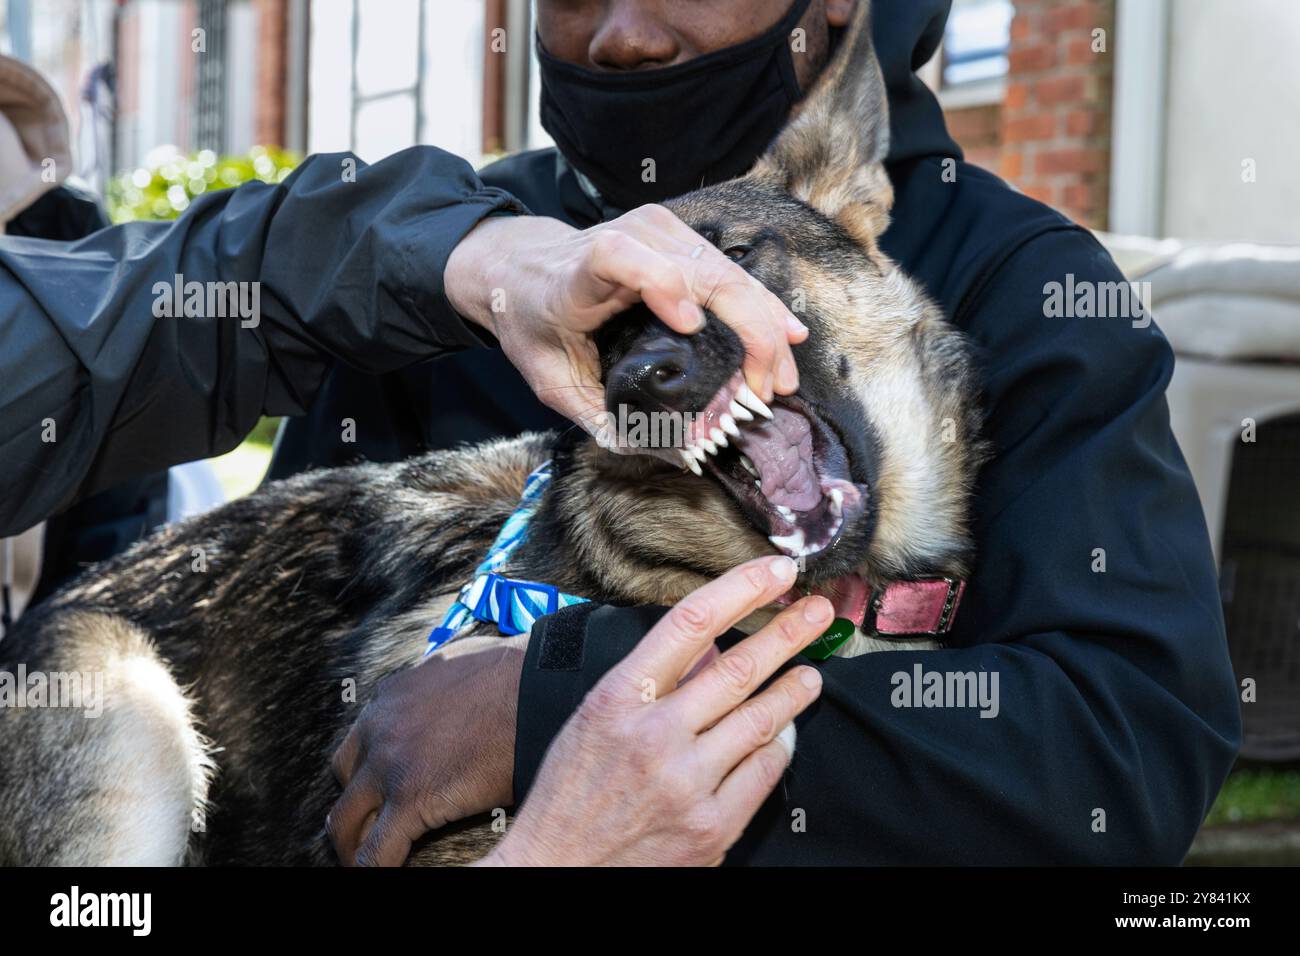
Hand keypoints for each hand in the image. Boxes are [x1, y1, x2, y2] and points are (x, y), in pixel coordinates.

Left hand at [326, 636, 524, 865]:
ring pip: (344, 819)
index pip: (361, 740)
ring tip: (368, 856)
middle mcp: (380, 725)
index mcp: (393, 696)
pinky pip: (375, 851)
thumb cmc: (516, 677)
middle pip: (344, 777)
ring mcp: (389, 763)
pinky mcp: (411, 798)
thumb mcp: (458, 666)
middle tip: (371, 824)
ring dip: (354, 841)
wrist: (541, 688)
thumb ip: (437, 690)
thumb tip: (451, 704)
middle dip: (355, 803)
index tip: (382, 788)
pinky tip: (388, 873)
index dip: (370, 770)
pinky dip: (375, 867)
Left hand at [444, 206, 806, 436]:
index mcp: (581, 273)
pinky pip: (731, 270)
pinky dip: (761, 305)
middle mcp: (628, 239)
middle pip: (700, 270)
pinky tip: (787, 334)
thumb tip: (642, 448)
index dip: (660, 283)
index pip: (618, 258)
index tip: (690, 325)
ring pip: (728, 272)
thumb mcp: (547, 376)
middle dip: (747, 331)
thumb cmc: (535, 321)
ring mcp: (659, 232)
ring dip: (765, 324)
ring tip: (782, 377)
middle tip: (766, 389)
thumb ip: (589, 411)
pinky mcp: (680, 236)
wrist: (524, 266)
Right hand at [481, 556, 828, 866]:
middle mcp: (655, 735)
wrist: (556, 867)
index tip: (774, 572)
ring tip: (810, 672)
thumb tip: (708, 644)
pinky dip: (779, 746)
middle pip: (739, 667)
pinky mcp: (711, 826)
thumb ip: (650, 678)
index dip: (741, 588)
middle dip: (788, 632)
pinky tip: (785, 732)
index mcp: (618, 698)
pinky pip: (764, 772)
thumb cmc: (571, 791)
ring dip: (794, 689)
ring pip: (761, 720)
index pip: (691, 623)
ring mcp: (686, 782)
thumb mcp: (595, 718)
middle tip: (816, 612)